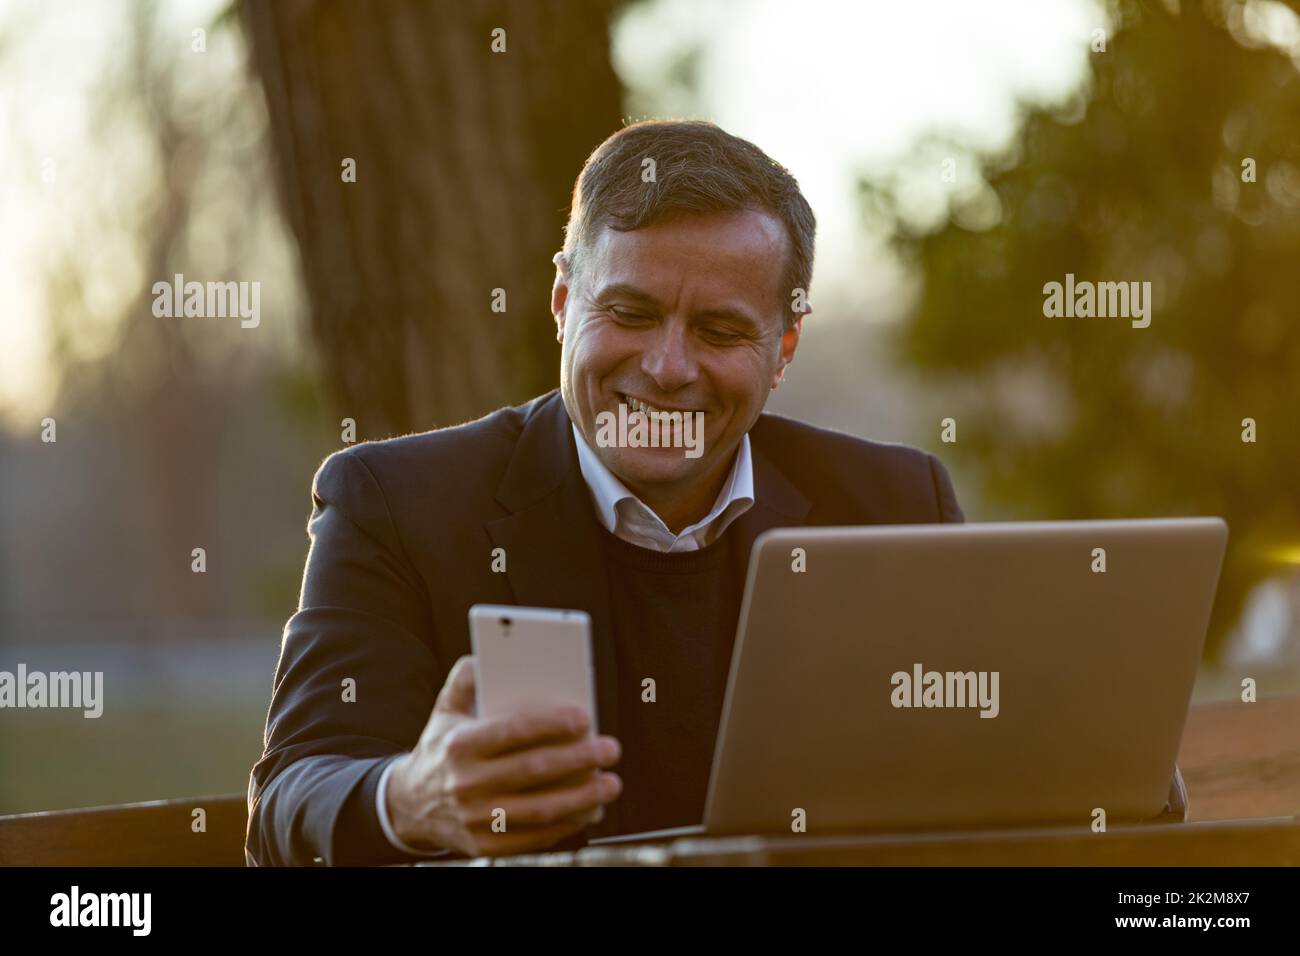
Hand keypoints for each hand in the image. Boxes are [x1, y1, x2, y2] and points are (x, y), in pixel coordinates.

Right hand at [385, 655, 621, 856]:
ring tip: (610, 783)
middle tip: (610, 748)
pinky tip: (589, 809)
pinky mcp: (486, 846)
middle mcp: (466, 784)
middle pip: (535, 770)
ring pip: (541, 809)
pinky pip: (535, 837)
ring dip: (583, 797)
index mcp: (460, 745)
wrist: (411, 805)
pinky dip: (567, 824)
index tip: (586, 718)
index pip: (514, 730)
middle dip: (580, 759)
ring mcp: (477, 819)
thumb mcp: (446, 708)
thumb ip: (467, 678)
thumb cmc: (444, 747)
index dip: (553, 723)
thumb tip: (489, 657)